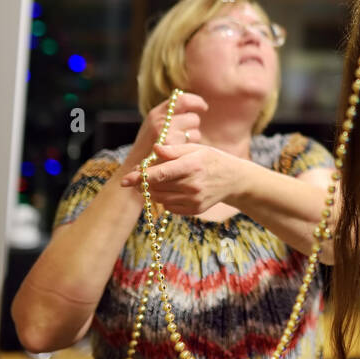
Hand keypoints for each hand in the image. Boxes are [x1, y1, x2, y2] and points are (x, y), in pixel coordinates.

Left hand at [119, 142, 242, 216]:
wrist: (234, 180)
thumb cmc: (212, 160)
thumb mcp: (196, 149)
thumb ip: (174, 150)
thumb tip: (154, 149)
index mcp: (192, 166)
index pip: (160, 174)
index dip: (140, 177)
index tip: (124, 180)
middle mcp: (192, 185)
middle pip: (156, 187)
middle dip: (145, 182)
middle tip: (143, 174)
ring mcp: (194, 200)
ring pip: (160, 198)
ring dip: (153, 190)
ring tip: (160, 180)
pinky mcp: (194, 210)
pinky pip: (169, 206)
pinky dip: (165, 198)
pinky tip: (174, 189)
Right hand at [123, 92, 208, 173]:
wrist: (135, 173)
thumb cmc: (146, 149)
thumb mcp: (153, 126)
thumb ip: (168, 115)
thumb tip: (191, 103)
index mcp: (156, 113)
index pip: (183, 99)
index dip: (197, 102)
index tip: (203, 107)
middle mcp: (161, 122)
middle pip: (193, 118)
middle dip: (193, 128)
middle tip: (184, 135)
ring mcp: (166, 135)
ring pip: (195, 132)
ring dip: (192, 139)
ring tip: (178, 147)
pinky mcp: (172, 149)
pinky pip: (192, 145)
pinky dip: (190, 150)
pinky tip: (179, 155)